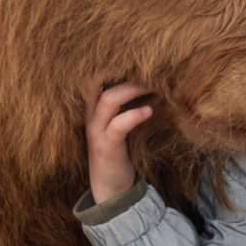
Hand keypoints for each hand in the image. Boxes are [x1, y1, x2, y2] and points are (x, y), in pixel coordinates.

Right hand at [85, 78, 154, 203]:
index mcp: (94, 111)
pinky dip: (133, 116)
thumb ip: (128, 108)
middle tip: (150, 67)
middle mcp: (92, 118)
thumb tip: (154, 86)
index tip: (131, 54)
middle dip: (125, 73)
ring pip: (108, 101)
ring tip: (152, 84)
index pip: (94, 80)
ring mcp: (97, 132)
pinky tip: (148, 111)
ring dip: (131, 89)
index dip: (108, 66)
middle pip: (101, 84)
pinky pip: (118, 125)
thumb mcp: (120, 127)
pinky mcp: (107, 147)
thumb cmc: (120, 155)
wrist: (110, 190)